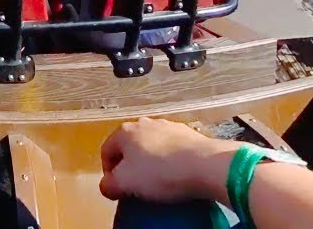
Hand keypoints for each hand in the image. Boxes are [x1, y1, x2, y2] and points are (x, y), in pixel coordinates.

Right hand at [99, 118, 239, 203]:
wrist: (205, 165)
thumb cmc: (160, 172)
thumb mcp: (125, 183)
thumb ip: (109, 185)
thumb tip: (107, 185)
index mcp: (124, 131)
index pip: (106, 151)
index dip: (108, 173)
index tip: (118, 190)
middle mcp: (144, 123)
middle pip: (129, 147)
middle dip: (130, 167)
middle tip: (137, 186)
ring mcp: (168, 126)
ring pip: (151, 146)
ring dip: (151, 163)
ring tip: (159, 182)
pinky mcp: (188, 133)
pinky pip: (171, 149)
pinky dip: (170, 160)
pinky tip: (177, 174)